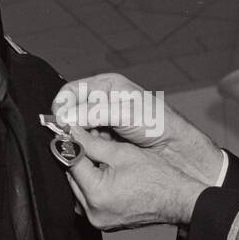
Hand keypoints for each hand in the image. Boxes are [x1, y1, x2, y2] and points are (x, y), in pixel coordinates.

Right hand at [51, 72, 224, 184]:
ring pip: (78, 129)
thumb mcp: (125, 113)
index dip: (62, 106)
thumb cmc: (160, 124)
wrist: (179, 150)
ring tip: (89, 146)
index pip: (71, 91)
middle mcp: (103, 101)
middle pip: (72, 111)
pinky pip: (88, 144)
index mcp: (107, 85)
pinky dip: (88, 149)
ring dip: (79, 139)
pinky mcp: (107, 141)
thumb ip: (93, 113)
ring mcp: (105, 122)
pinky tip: (96, 154)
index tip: (59, 122)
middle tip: (72, 138)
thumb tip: (63, 117)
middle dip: (70, 125)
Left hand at [64, 126, 209, 229]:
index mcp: (96, 194)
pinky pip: (89, 201)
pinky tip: (105, 175)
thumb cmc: (157, 177)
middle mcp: (93, 212)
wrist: (177, 199)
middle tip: (88, 143)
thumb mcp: (122, 152)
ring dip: (85, 173)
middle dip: (78, 159)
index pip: (70, 162)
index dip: (70, 144)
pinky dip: (93, 187)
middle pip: (72, 177)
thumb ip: (92, 142)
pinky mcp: (104, 223)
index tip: (68, 133)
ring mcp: (98, 220)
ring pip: (79, 189)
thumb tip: (71, 133)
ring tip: (101, 160)